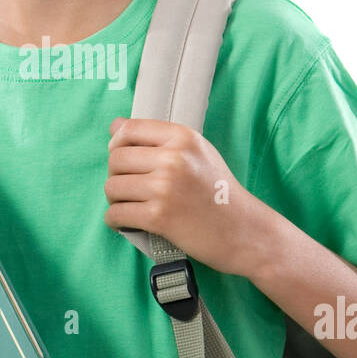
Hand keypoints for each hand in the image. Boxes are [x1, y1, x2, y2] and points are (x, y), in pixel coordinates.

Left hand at [103, 116, 266, 277]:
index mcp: (183, 138)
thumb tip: (114, 126)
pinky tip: (128, 222)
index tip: (121, 158)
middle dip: (117, 176)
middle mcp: (173, 158)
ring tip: (131, 206)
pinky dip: (116, 221)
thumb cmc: (219, 193)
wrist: (245, 231)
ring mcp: (165, 188)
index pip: (129, 129)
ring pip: (112, 187)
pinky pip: (116, 214)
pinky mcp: (159, 217)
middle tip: (130, 189)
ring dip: (116, 200)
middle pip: (116, 159)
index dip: (116, 144)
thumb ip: (161, 139)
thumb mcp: (200, 153)